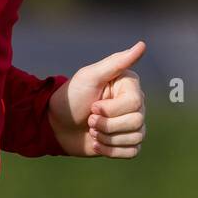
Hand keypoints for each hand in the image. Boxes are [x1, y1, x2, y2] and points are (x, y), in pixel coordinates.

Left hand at [47, 41, 145, 157]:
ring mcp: (131, 124)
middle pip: (137, 122)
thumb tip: (142, 44)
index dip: (111, 110)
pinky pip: (132, 152)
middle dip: (107, 125)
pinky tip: (96, 143)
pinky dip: (111, 151)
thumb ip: (116, 62)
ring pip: (136, 138)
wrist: (55, 124)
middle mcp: (136, 104)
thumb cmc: (71, 97)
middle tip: (89, 120)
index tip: (92, 106)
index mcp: (130, 86)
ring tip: (92, 130)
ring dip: (107, 138)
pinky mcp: (125, 142)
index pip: (134, 103)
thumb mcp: (89, 77)